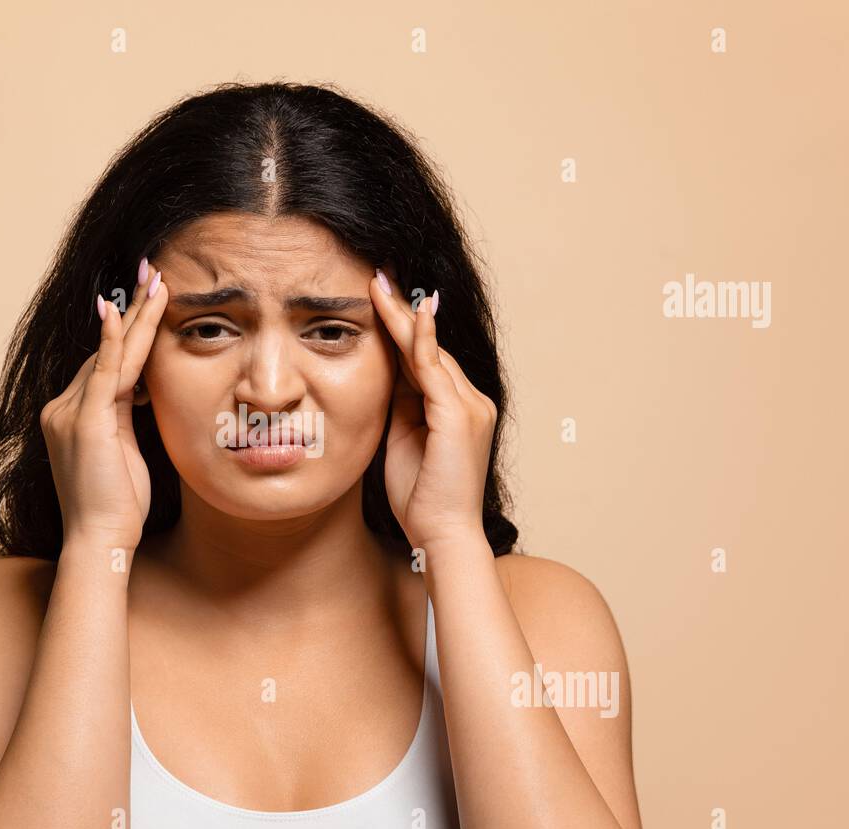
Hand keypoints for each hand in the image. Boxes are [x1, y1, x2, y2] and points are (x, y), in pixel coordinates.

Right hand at [40, 261, 167, 549]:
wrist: (100, 540)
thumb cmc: (118, 507)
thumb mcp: (123, 454)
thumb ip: (126, 420)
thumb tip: (144, 394)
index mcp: (72, 416)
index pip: (103, 363)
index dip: (126, 331)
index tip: (146, 300)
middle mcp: (62, 407)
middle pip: (104, 349)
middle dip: (131, 310)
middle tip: (152, 271)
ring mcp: (70, 413)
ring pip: (109, 354)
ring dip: (135, 315)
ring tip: (157, 281)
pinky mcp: (85, 421)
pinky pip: (102, 372)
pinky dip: (112, 340)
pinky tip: (120, 312)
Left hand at [370, 270, 496, 550]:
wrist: (442, 535)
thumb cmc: (421, 498)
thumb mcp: (403, 443)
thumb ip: (399, 410)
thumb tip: (383, 381)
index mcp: (456, 408)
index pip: (425, 359)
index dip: (402, 329)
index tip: (379, 297)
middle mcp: (470, 400)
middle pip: (429, 347)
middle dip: (402, 311)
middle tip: (377, 274)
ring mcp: (469, 406)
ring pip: (430, 351)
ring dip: (403, 316)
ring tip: (378, 284)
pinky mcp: (459, 416)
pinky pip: (436, 369)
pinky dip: (422, 340)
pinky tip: (409, 314)